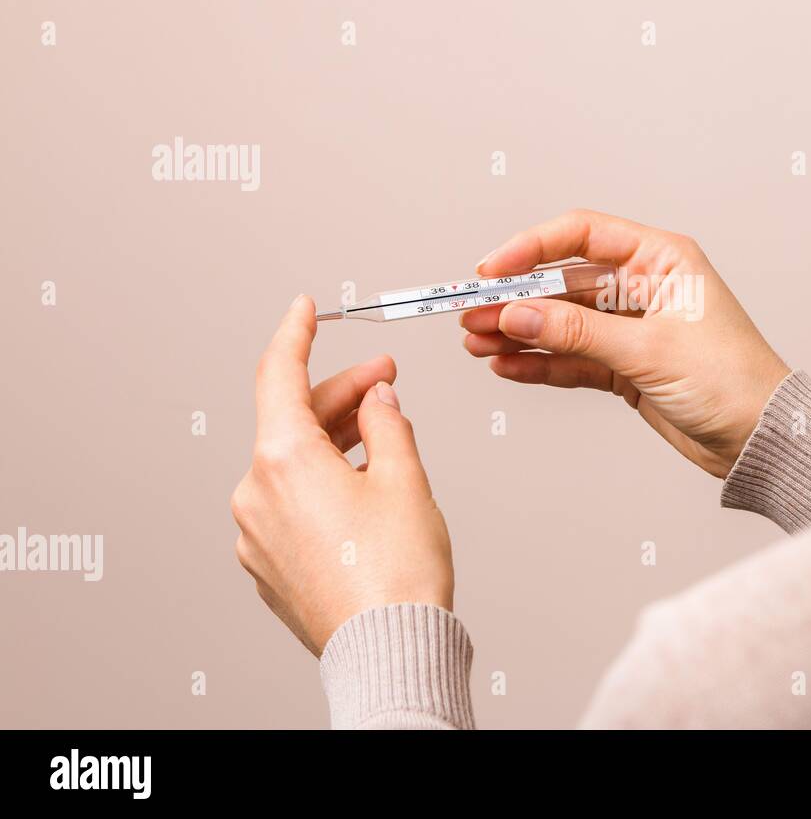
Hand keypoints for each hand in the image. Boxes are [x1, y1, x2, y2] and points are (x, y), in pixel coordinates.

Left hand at [231, 295, 452, 656]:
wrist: (389, 649)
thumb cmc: (397, 575)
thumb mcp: (405, 477)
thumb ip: (388, 423)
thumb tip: (379, 399)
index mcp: (283, 460)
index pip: (278, 373)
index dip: (296, 332)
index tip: (305, 309)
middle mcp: (255, 494)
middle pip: (291, 419)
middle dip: (341, 393)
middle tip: (386, 379)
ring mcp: (256, 534)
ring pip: (291, 462)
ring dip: (334, 438)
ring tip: (385, 432)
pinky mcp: (268, 564)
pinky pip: (290, 502)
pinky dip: (322, 479)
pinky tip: (363, 481)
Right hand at [462, 210, 790, 477]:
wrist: (762, 440)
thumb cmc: (733, 382)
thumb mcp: (649, 350)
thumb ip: (577, 330)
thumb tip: (516, 313)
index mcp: (661, 260)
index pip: (581, 236)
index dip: (530, 248)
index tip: (490, 271)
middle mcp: (644, 287)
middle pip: (563, 282)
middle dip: (516, 300)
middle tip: (472, 316)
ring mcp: (633, 328)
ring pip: (563, 322)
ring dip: (521, 332)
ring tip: (477, 344)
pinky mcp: (627, 367)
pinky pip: (573, 358)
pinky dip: (541, 363)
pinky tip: (506, 366)